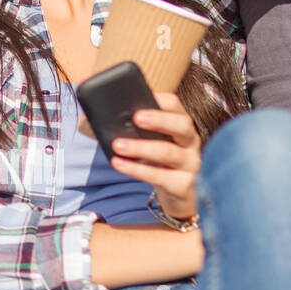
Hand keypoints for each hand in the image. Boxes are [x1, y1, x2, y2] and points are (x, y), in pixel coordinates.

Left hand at [109, 92, 200, 220]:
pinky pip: (160, 176)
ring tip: (117, 145)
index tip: (144, 95)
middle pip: (181, 125)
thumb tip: (99, 117)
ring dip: (140, 147)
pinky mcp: (184, 185)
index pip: (176, 106)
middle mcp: (191, 142)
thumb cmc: (160, 160)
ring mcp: (191, 164)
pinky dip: (137, 170)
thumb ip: (135, 128)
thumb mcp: (152, 141)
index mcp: (181, 125)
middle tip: (136, 117)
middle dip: (159, 120)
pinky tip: (119, 164)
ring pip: (168, 152)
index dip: (161, 100)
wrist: (179, 193)